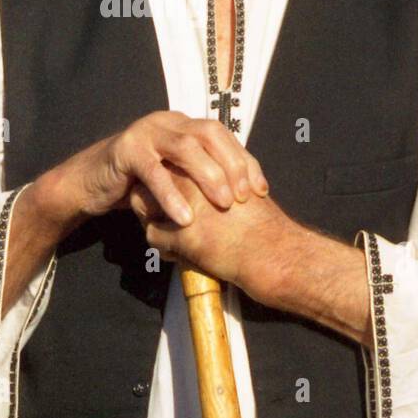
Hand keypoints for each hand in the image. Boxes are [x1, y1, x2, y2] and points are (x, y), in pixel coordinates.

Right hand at [36, 111, 269, 232]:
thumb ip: (200, 176)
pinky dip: (171, 194)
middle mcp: (168, 122)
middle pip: (209, 133)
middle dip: (232, 165)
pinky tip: (184, 217)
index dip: (245, 161)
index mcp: (183, 125)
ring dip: (208, 176)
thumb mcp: (175, 178)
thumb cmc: (139, 185)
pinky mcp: (125, 149)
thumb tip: (245, 196)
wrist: (90, 184)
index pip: (223, 135)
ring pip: (185, 147)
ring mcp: (145, 132)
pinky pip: (153, 171)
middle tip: (244, 197)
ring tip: (223, 204)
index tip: (261, 190)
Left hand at [127, 164, 293, 307]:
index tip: (174, 195)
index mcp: (204, 167)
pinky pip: (153, 237)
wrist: (274, 252)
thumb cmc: (263, 224)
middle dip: (152, 198)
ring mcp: (183, 207)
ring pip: (142, 207)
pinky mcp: (181, 235)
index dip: (166, 180)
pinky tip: (179, 254)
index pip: (165, 163)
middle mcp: (190, 181)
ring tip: (171, 234)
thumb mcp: (239, 187)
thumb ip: (218, 179)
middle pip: (148, 181)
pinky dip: (164, 248)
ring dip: (153, 220)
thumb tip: (206, 181)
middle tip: (166, 213)